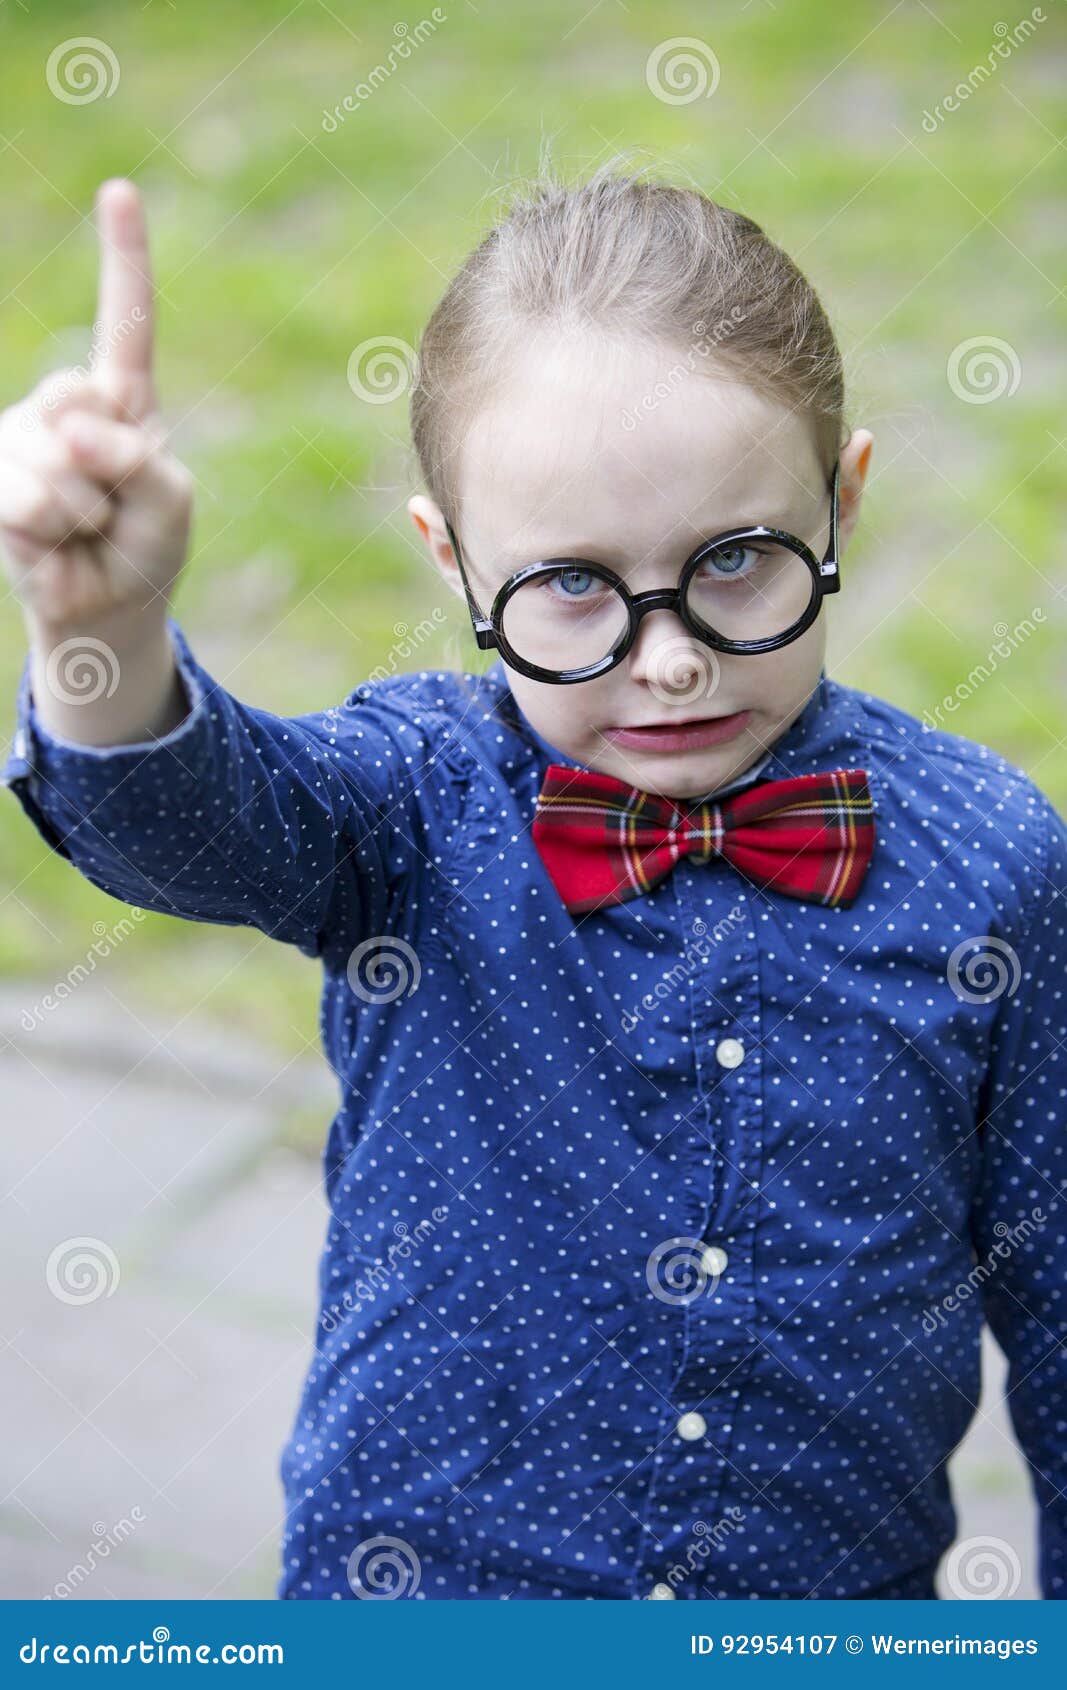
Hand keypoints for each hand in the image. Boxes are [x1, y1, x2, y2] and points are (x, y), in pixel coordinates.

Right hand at [0, 178, 193, 636]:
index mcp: (121, 399)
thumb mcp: (168, 502)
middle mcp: (63, 408)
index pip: (125, 322)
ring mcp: (20, 439)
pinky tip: (53, 542)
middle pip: (75, 398)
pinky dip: (52, 529)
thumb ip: (138, 462)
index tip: (121, 191)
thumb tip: (73, 436)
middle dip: (106, 466)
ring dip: (82, 509)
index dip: (124, 258)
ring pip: (52, 459)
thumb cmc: (144, 545)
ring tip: (85, 527)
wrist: (106, 603)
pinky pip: (26, 498)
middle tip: (110, 505)